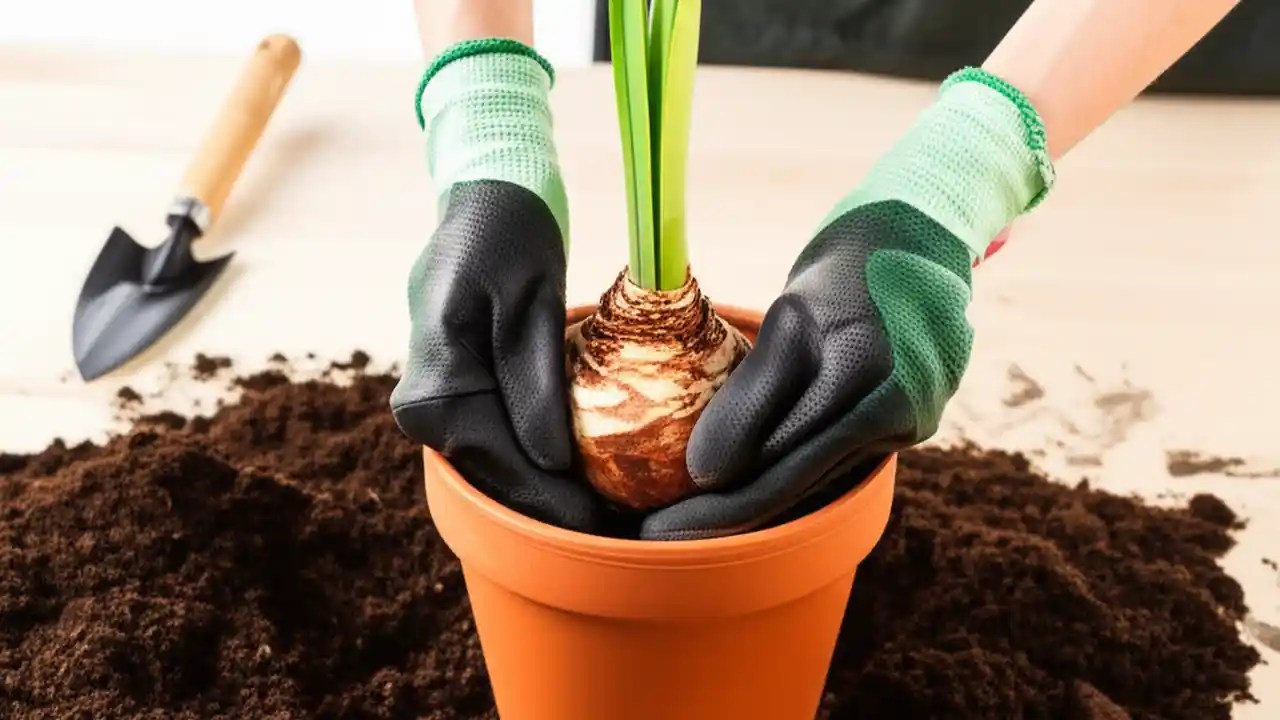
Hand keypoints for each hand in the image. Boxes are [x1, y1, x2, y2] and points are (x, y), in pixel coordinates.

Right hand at [391, 40, 603, 532]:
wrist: (485, 192)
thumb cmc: (510, 232)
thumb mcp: (531, 299)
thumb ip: (535, 382)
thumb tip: (550, 462)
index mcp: (435, 379)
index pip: (497, 462)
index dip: (551, 501)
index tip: (604, 527)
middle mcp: (423, 400)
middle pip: (493, 474)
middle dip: (553, 505)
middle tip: (617, 532)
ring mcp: (435, 397)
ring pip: (494, 463)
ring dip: (547, 488)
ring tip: (608, 511)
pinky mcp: (456, 390)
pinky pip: (495, 437)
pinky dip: (537, 456)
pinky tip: (583, 472)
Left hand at [642, 69, 1055, 539]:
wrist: (921, 238)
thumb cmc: (843, 270)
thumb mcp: (788, 319)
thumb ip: (751, 397)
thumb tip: (703, 473)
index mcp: (867, 381)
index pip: (777, 467)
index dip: (713, 506)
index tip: (654, 532)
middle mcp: (899, 414)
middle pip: (795, 486)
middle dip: (724, 517)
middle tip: (657, 542)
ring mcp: (913, 425)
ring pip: (815, 480)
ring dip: (754, 504)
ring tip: (687, 523)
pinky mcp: (910, 425)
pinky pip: (836, 463)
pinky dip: (789, 476)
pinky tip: (744, 489)